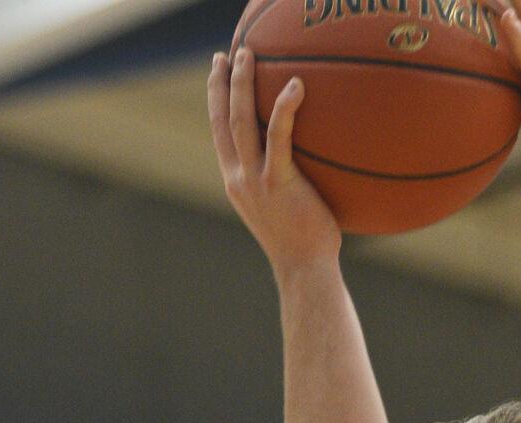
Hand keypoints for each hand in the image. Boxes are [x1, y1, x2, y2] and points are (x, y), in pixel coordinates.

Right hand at [207, 49, 340, 269]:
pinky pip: (280, 136)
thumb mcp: (283, 208)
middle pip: (222, 120)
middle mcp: (238, 178)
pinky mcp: (279, 182)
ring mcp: (255, 180)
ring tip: (249, 54)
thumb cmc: (304, 243)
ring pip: (241, 121)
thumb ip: (281, 182)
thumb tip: (305, 163)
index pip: (219, 133)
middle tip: (227, 54)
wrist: (304, 270)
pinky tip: (296, 85)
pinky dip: (284, 108)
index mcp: (236, 182)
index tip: (216, 73)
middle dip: (221, 83)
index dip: (215, 100)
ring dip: (242, 84)